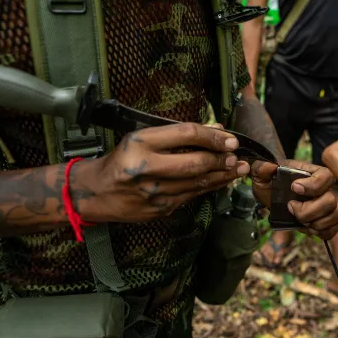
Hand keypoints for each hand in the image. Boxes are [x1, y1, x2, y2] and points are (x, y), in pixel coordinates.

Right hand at [81, 123, 249, 222]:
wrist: (97, 192)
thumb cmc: (122, 159)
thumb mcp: (141, 138)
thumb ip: (177, 134)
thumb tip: (216, 128)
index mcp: (140, 143)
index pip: (186, 134)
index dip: (213, 136)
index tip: (230, 139)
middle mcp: (146, 167)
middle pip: (196, 162)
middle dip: (222, 160)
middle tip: (236, 156)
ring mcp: (154, 191)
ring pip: (198, 183)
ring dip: (223, 176)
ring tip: (239, 169)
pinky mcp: (160, 208)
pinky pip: (191, 196)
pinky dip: (208, 188)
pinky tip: (221, 181)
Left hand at [251, 159, 337, 239]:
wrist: (271, 198)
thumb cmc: (270, 184)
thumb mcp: (261, 175)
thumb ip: (262, 168)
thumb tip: (270, 167)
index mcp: (311, 173)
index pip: (326, 176)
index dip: (313, 185)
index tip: (294, 188)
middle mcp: (324, 188)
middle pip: (330, 201)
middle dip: (308, 210)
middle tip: (290, 208)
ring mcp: (329, 205)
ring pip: (335, 216)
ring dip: (315, 223)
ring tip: (299, 220)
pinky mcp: (328, 221)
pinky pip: (333, 229)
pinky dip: (320, 232)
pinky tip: (306, 227)